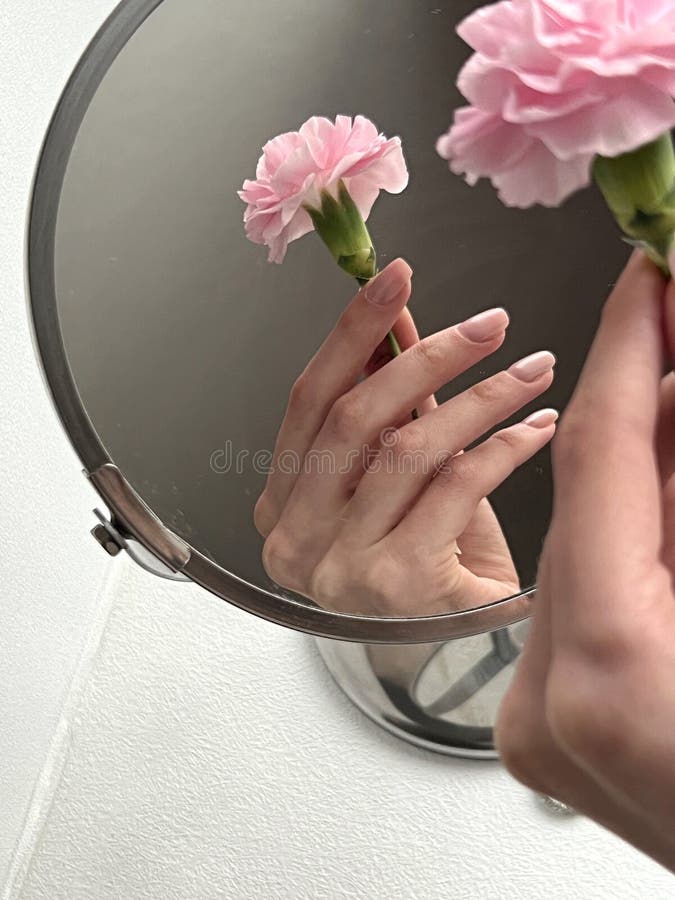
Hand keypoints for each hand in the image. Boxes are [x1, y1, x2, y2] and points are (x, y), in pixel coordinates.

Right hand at [254, 258, 556, 614]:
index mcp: (281, 507)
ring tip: (528, 369)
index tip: (391, 280)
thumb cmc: (425, 553)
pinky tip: (534, 424)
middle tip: (486, 325)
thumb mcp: (396, 470)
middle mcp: (296, 540)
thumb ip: (388, 399)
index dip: (350, 334)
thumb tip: (397, 316)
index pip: (307, 401)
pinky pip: (453, 488)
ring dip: (478, 397)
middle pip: (353, 419)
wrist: (458, 638)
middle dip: (426, 357)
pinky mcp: (398, 585)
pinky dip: (502, 446)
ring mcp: (340, 568)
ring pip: (408, 449)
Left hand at [497, 252, 674, 871]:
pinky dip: (623, 540)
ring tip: (664, 392)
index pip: (602, 460)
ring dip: (634, 471)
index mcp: (615, 670)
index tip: (645, 282)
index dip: (627, 351)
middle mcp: (549, 700)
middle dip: (637, 407)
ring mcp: (538, 722)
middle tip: (666, 326)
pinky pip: (579, 602)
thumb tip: (664, 391)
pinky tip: (653, 491)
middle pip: (585, 503)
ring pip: (579, 548)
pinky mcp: (545, 729)